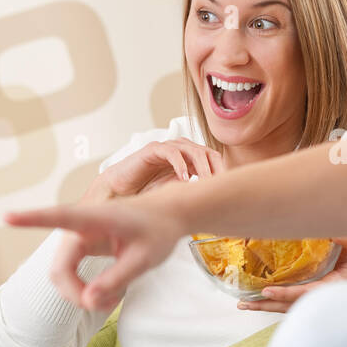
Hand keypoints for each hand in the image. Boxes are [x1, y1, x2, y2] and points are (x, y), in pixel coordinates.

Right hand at [5, 187, 186, 310]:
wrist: (168, 216)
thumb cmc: (158, 230)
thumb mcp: (145, 258)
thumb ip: (117, 278)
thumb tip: (87, 302)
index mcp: (98, 217)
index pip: (60, 216)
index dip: (32, 219)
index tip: (7, 216)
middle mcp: (81, 226)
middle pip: (59, 268)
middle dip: (74, 293)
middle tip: (106, 305)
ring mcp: (80, 237)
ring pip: (62, 274)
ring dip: (81, 294)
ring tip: (113, 299)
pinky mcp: (83, 247)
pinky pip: (72, 275)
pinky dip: (87, 290)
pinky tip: (110, 294)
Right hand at [84, 140, 222, 204]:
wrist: (118, 191)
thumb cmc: (146, 193)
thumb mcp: (176, 192)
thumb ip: (193, 190)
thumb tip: (214, 197)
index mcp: (188, 160)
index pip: (213, 159)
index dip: (222, 170)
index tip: (228, 187)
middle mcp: (179, 152)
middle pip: (207, 151)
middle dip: (216, 166)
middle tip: (220, 184)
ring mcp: (166, 148)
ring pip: (191, 149)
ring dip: (201, 165)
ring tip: (205, 180)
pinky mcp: (152, 150)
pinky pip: (170, 151)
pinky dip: (180, 163)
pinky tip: (185, 178)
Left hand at [236, 236, 346, 312]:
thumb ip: (342, 236)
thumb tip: (323, 224)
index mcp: (333, 287)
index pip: (304, 293)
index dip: (284, 293)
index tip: (266, 290)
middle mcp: (324, 297)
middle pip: (290, 306)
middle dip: (266, 305)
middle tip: (243, 304)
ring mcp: (321, 300)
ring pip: (289, 308)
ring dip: (268, 306)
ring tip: (244, 305)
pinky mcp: (318, 298)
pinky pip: (294, 303)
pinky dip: (277, 302)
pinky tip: (260, 299)